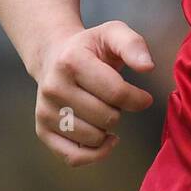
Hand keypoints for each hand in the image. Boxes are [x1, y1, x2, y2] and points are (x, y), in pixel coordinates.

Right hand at [33, 20, 155, 167]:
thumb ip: (133, 45)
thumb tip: (147, 67)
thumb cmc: (90, 47)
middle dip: (120, 110)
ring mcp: (45, 111)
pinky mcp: (42, 130)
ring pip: (93, 138)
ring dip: (108, 129)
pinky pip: (74, 156)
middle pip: (107, 118)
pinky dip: (95, 154)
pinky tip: (104, 139)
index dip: (138, 99)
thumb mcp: (113, 33)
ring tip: (103, 110)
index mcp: (71, 61)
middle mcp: (53, 87)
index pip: (116, 92)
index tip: (143, 98)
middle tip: (113, 99)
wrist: (54, 55)